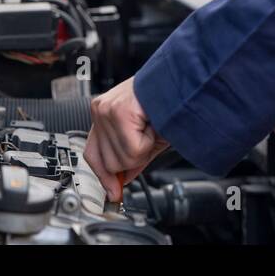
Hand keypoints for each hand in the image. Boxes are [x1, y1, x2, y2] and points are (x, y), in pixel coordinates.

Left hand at [84, 77, 167, 202]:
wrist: (182, 82)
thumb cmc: (166, 102)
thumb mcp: (146, 136)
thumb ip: (131, 159)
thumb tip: (121, 182)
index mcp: (103, 114)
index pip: (92, 154)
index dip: (104, 177)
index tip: (113, 193)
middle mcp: (100, 111)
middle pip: (108, 163)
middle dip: (133, 160)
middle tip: (148, 138)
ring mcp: (106, 111)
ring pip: (121, 159)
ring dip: (143, 149)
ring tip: (150, 127)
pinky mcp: (118, 112)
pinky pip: (133, 149)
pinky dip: (149, 142)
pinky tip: (152, 124)